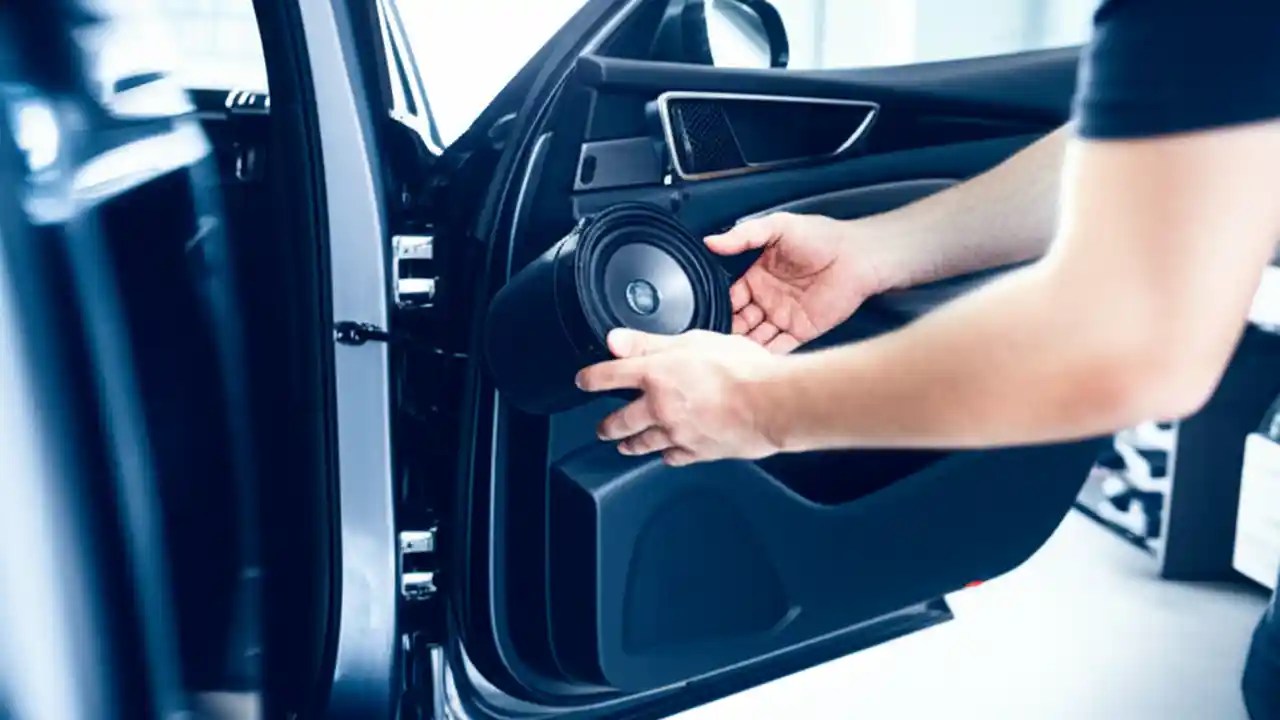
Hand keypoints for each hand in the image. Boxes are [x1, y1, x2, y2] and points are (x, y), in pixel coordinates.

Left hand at [575, 328, 784, 465]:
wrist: (771, 404)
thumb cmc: (743, 368)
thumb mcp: (694, 341)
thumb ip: (651, 342)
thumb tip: (615, 340)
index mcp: (655, 374)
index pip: (609, 376)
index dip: (592, 378)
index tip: (583, 381)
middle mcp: (659, 407)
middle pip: (620, 420)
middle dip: (607, 425)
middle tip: (602, 428)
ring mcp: (677, 433)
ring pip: (644, 443)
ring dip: (631, 444)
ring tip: (625, 446)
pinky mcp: (697, 452)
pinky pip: (673, 457)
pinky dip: (667, 456)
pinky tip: (668, 455)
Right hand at [706, 212, 886, 353]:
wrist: (857, 256)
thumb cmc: (821, 237)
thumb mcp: (777, 227)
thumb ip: (743, 235)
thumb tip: (711, 241)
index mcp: (758, 276)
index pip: (731, 296)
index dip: (719, 305)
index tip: (704, 314)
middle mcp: (768, 299)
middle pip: (739, 320)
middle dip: (727, 329)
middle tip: (712, 339)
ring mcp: (784, 317)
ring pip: (755, 337)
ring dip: (741, 345)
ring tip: (725, 353)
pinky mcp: (801, 332)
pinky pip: (778, 348)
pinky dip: (763, 356)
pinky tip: (749, 360)